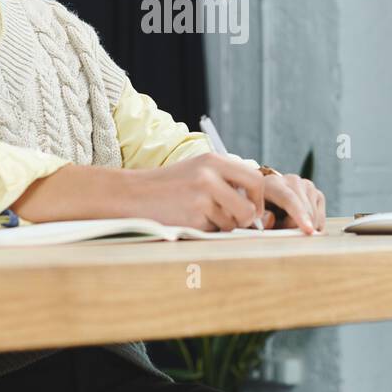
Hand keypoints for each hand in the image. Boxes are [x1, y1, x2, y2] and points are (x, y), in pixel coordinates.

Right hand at [127, 153, 266, 231]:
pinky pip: (213, 231)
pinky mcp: (193, 216)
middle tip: (238, 221)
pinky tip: (188, 219)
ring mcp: (201, 197)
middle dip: (248, 219)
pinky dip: (204, 230)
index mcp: (214, 160)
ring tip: (200, 214)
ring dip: (221, 225)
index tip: (252, 207)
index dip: (258, 199)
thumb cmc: (169, 185)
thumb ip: (225, 179)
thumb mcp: (198, 169)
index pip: (255, 179)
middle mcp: (210, 176)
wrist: (133, 194)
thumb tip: (256, 204)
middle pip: (250, 207)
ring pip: (232, 223)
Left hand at [260, 172, 325, 234]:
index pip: (289, 199)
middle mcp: (292, 180)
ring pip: (314, 215)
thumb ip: (260, 220)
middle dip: (298, 228)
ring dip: (304, 227)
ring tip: (288, 226)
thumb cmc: (260, 213)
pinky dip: (312, 226)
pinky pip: (320, 218)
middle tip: (284, 235)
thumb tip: (270, 220)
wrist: (268, 202)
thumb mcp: (255, 217)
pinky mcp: (317, 194)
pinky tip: (300, 224)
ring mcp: (307, 185)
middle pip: (305, 209)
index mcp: (272, 183)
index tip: (308, 230)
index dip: (299, 215)